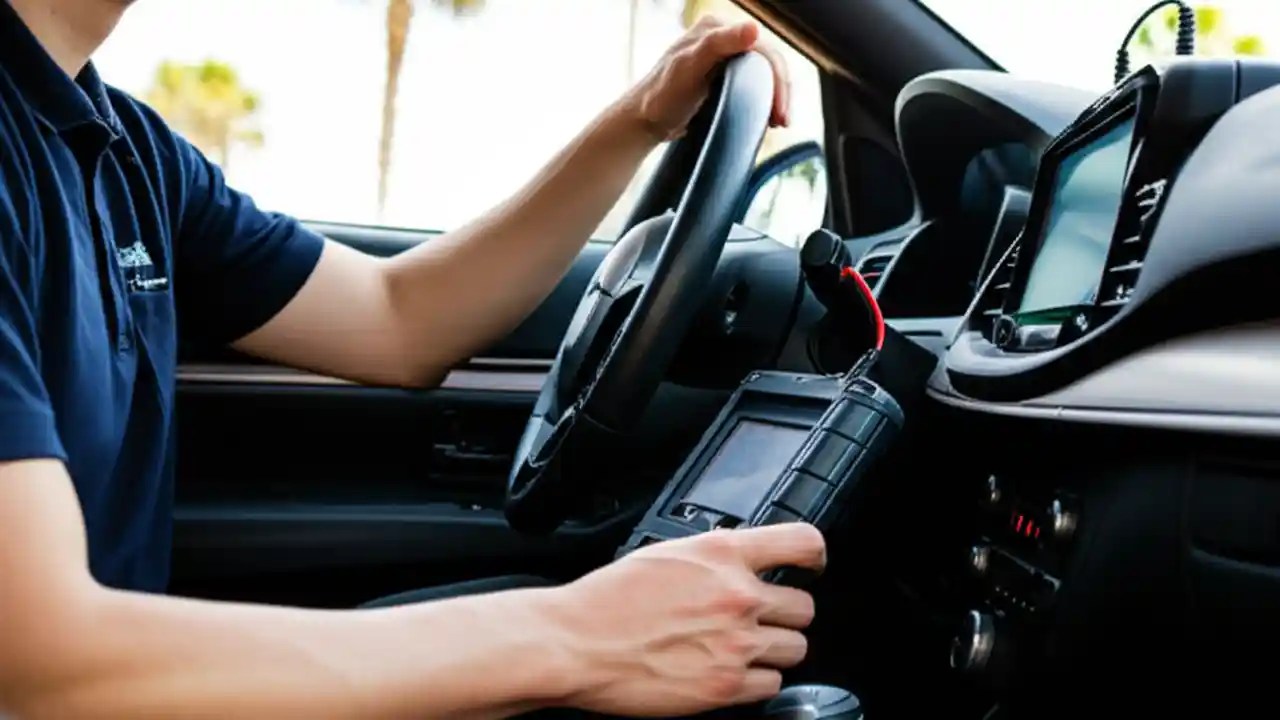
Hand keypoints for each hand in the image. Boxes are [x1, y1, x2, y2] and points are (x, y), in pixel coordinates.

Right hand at [545, 523, 825, 716]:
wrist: (575, 643)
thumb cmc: (606, 600)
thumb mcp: (664, 553)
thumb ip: (712, 555)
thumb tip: (739, 557)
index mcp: (722, 553)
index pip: (803, 542)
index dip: (815, 556)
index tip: (812, 566)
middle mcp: (738, 595)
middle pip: (805, 607)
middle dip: (784, 615)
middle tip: (757, 620)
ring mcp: (736, 643)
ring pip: (796, 648)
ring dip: (773, 649)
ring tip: (740, 648)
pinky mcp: (726, 686)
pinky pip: (773, 685)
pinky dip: (756, 682)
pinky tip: (727, 670)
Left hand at [626, 15, 791, 140]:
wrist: (642, 121)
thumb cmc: (661, 96)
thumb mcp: (690, 68)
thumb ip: (719, 45)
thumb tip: (753, 29)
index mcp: (715, 28)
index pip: (761, 49)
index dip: (777, 79)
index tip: (780, 111)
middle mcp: (720, 36)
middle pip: (765, 60)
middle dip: (779, 90)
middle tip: (783, 120)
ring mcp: (721, 55)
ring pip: (761, 72)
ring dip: (775, 96)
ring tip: (778, 121)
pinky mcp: (721, 74)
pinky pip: (752, 82)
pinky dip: (763, 98)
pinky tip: (767, 115)